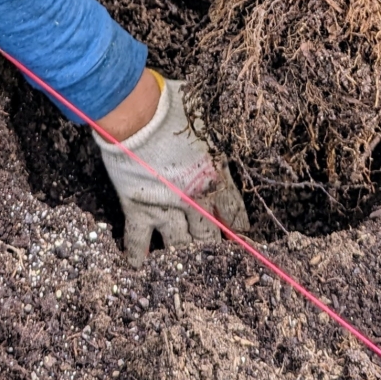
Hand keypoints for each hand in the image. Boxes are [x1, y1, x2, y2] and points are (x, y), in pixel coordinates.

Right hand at [94, 75, 248, 266]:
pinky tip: (139, 269)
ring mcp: (166, 207)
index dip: (238, 229)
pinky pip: (139, 239)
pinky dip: (138, 255)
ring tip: (186, 271)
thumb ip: (220, 142)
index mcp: (217, 180)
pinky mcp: (138, 208)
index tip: (242, 240)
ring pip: (179, 243)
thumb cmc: (176, 109)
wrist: (138, 113)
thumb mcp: (212, 123)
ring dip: (183, 256)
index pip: (234, 215)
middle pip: (208, 235)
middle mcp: (195, 201)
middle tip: (215, 263)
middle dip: (212, 249)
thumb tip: (233, 138)